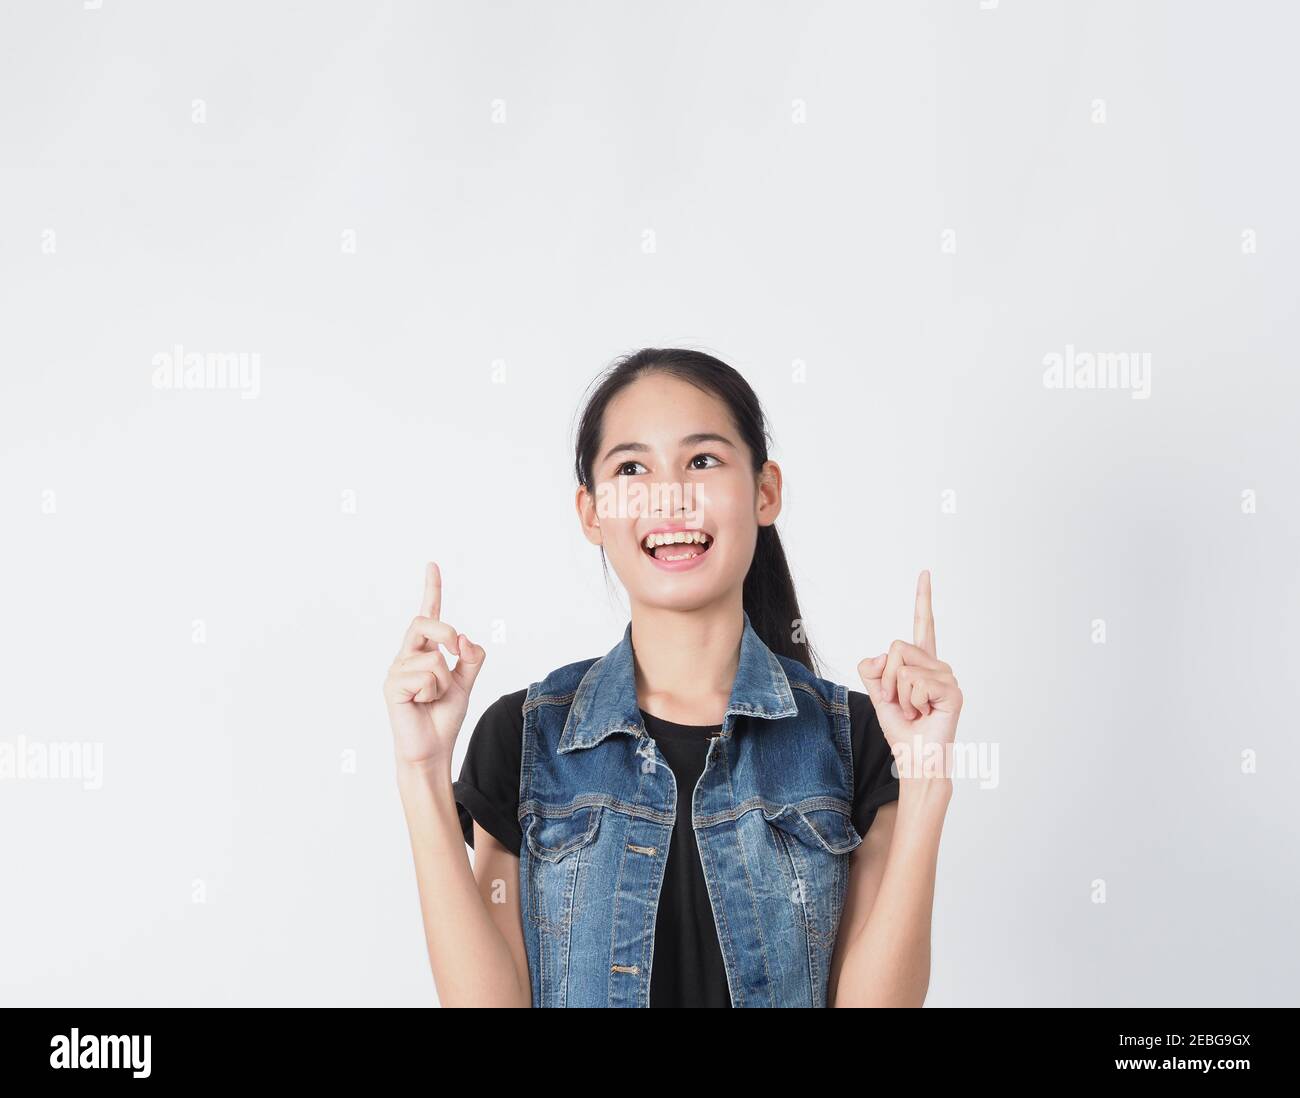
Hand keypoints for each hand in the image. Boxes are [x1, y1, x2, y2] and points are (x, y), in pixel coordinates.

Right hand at [383, 561, 485, 768]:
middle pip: (427, 622)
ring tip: (432, 699)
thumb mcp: (466, 682)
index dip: (431, 589)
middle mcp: (407, 655)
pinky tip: (421, 704)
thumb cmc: (444, 715)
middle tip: (453, 657)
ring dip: (444, 683)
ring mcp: (397, 669)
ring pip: (435, 658)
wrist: (433, 748)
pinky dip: (433, 693)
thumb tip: (462, 638)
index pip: (429, 614)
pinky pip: (427, 676)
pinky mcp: (393, 685)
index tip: (432, 565)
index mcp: (424, 650)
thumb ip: (471, 657)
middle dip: (446, 634)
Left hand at [857, 570, 961, 779]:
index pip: (923, 624)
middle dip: (886, 678)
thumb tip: (884, 654)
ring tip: (914, 711)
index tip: (925, 572)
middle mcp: (937, 665)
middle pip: (896, 647)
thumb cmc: (902, 728)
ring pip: (902, 667)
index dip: (923, 598)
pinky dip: (910, 702)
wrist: (915, 757)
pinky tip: (924, 714)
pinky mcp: (952, 691)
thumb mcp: (877, 694)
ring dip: (898, 695)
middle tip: (899, 703)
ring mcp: (947, 677)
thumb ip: (873, 669)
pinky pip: (915, 683)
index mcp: (921, 662)